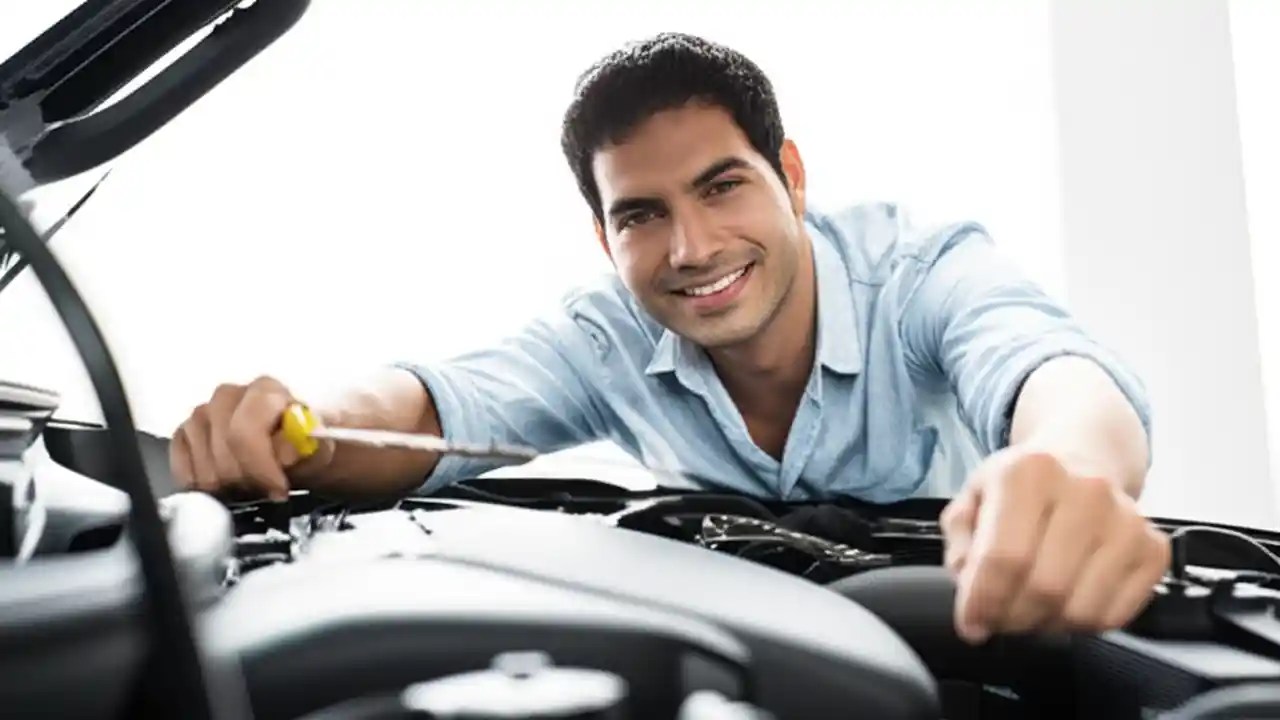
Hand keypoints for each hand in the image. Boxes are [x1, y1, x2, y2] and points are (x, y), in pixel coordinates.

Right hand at [169, 376, 333, 500]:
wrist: (292, 450)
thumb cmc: (303, 445)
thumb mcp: (316, 447)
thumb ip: (304, 446)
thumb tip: (285, 452)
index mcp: (264, 390)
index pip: (244, 430)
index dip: (259, 465)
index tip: (277, 488)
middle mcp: (227, 395)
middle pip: (222, 450)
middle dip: (246, 479)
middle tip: (265, 489)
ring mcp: (201, 413)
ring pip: (202, 464)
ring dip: (226, 485)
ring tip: (249, 485)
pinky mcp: (183, 432)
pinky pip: (181, 465)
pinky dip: (200, 483)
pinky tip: (223, 486)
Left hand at [939, 446, 1170, 642]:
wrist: (1083, 458)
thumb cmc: (1021, 485)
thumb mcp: (974, 496)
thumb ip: (960, 542)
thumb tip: (970, 586)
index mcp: (1031, 472)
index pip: (1005, 557)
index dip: (983, 601)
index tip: (970, 624)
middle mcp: (1086, 491)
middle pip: (1046, 588)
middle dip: (1012, 617)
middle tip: (998, 618)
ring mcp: (1127, 521)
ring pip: (1081, 610)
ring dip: (1046, 624)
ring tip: (1030, 607)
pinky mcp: (1154, 549)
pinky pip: (1114, 615)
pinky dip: (1082, 623)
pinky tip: (1065, 601)